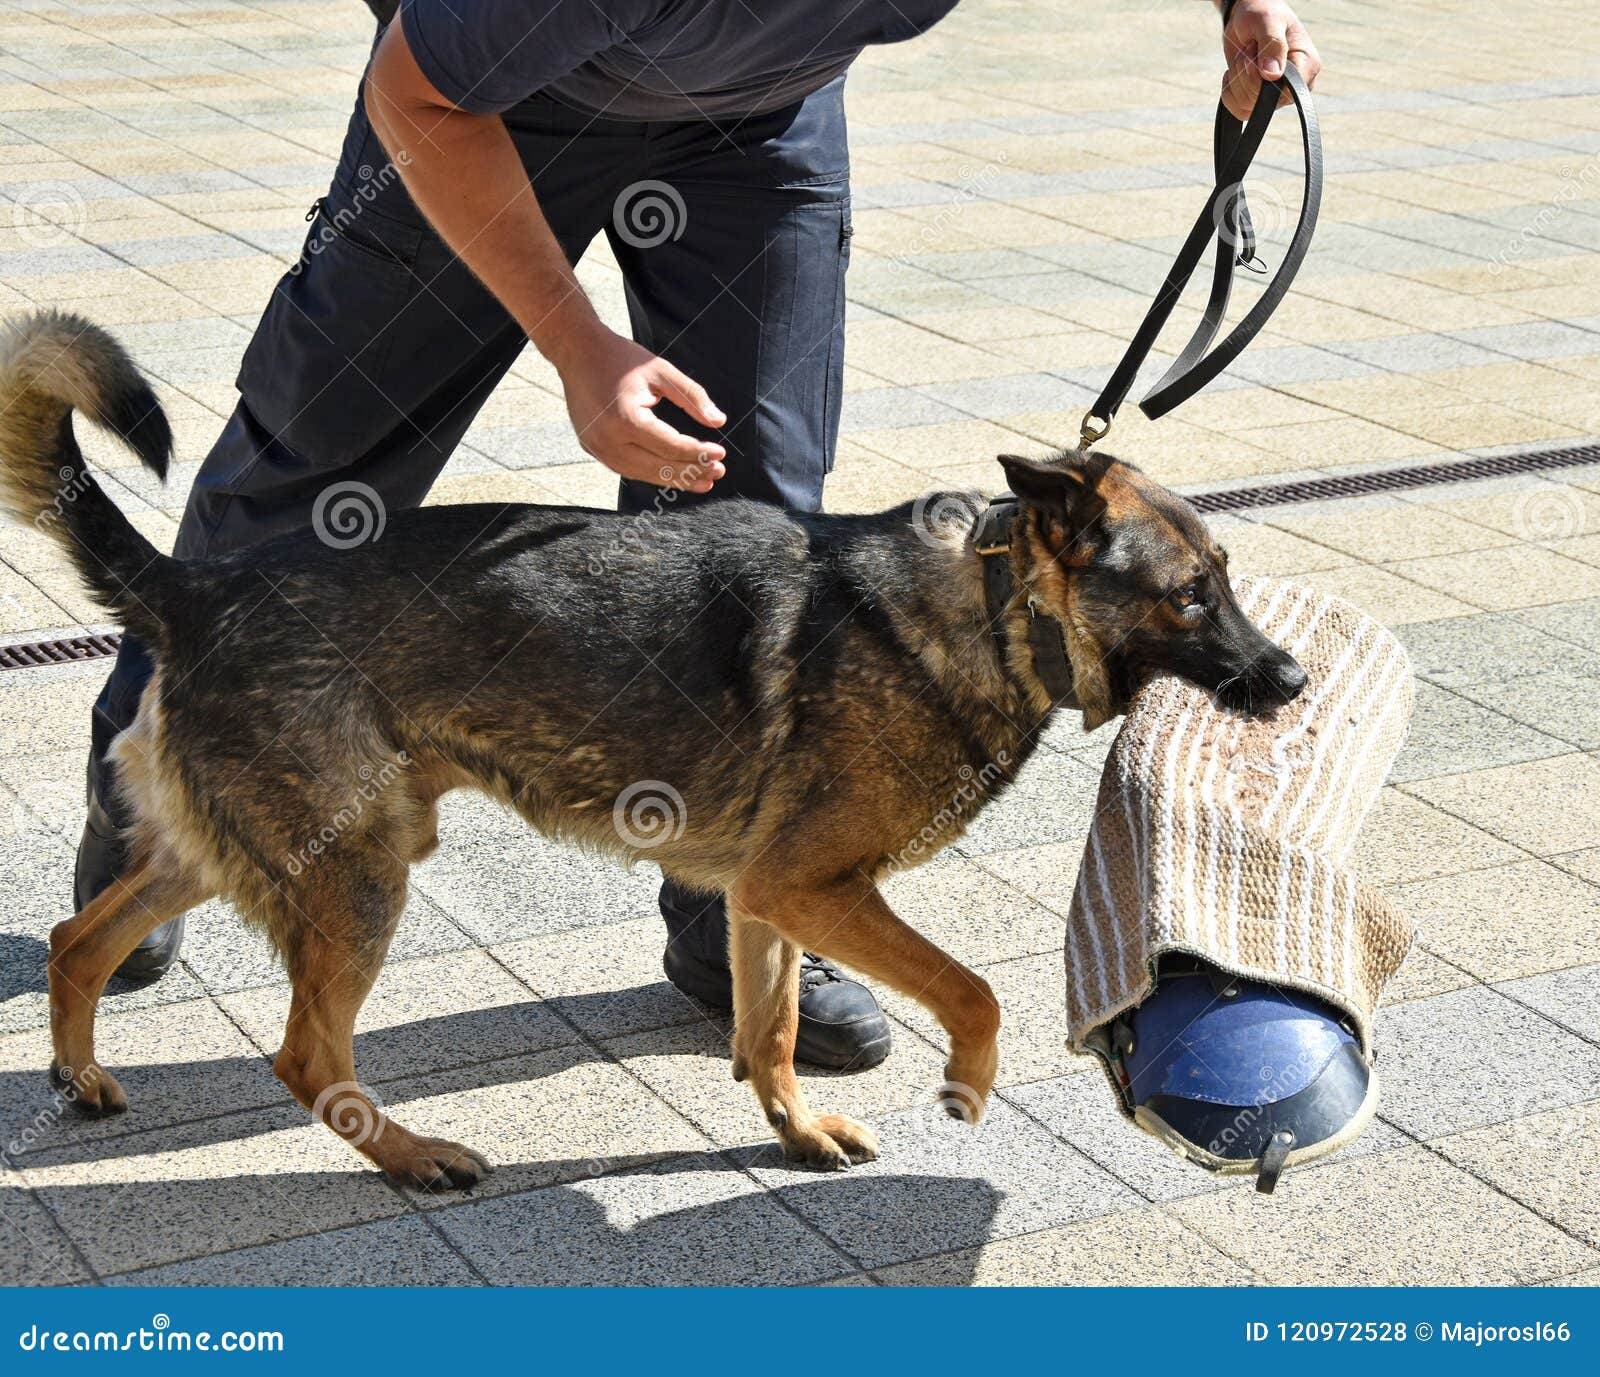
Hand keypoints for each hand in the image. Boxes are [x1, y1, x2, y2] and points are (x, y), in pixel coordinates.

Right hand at [552, 323, 726, 492]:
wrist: (578, 352)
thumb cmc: (621, 358)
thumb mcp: (662, 371)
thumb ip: (692, 396)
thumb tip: (719, 421)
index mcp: (627, 419)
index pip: (671, 447)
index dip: (699, 453)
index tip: (721, 453)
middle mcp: (609, 439)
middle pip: (658, 467)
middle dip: (691, 472)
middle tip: (717, 473)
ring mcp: (597, 447)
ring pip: (642, 474)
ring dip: (673, 479)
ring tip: (701, 481)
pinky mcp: (591, 448)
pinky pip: (626, 468)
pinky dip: (651, 473)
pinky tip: (672, 473)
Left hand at [1221, 0, 1321, 118]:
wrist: (1248, 19)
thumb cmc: (1264, 13)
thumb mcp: (1268, 21)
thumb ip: (1272, 44)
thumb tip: (1272, 75)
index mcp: (1307, 65)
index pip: (1288, 91)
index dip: (1263, 79)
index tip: (1257, 51)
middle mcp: (1293, 86)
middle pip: (1262, 100)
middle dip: (1247, 71)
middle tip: (1252, 47)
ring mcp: (1275, 97)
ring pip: (1247, 106)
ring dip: (1237, 78)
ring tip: (1246, 56)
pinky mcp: (1257, 102)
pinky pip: (1238, 111)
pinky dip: (1229, 90)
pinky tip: (1235, 72)